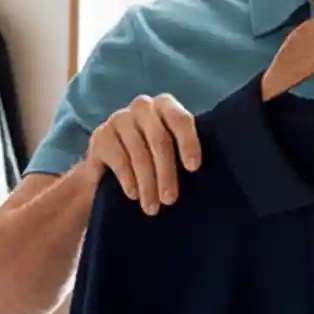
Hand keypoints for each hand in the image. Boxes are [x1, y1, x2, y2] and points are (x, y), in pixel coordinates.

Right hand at [85, 93, 201, 215]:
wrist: (111, 166)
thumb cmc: (154, 159)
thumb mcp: (172, 153)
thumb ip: (186, 154)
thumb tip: (213, 177)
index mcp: (165, 106)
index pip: (180, 120)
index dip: (188, 143)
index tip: (194, 169)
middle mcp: (142, 107)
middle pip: (159, 140)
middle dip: (166, 173)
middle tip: (170, 200)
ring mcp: (119, 118)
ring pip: (139, 153)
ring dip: (147, 184)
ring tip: (152, 207)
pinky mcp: (100, 135)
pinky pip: (119, 159)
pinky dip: (128, 180)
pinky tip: (134, 195)